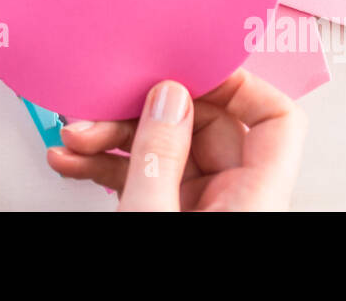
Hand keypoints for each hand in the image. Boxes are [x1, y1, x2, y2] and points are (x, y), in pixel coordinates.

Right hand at [47, 69, 306, 210]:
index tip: (189, 68)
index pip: (275, 120)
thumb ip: (161, 157)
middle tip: (109, 102)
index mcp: (254, 200)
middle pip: (206, 126)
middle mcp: (233, 202)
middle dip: (149, 108)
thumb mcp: (155, 220)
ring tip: (73, 135)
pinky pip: (142, 177)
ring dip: (115, 136)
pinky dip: (105, 166)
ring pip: (165, 149)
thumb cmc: (170, 298)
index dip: (238, 84)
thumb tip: (169, 98)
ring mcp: (199, 213)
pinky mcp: (167, 221)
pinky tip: (71, 161)